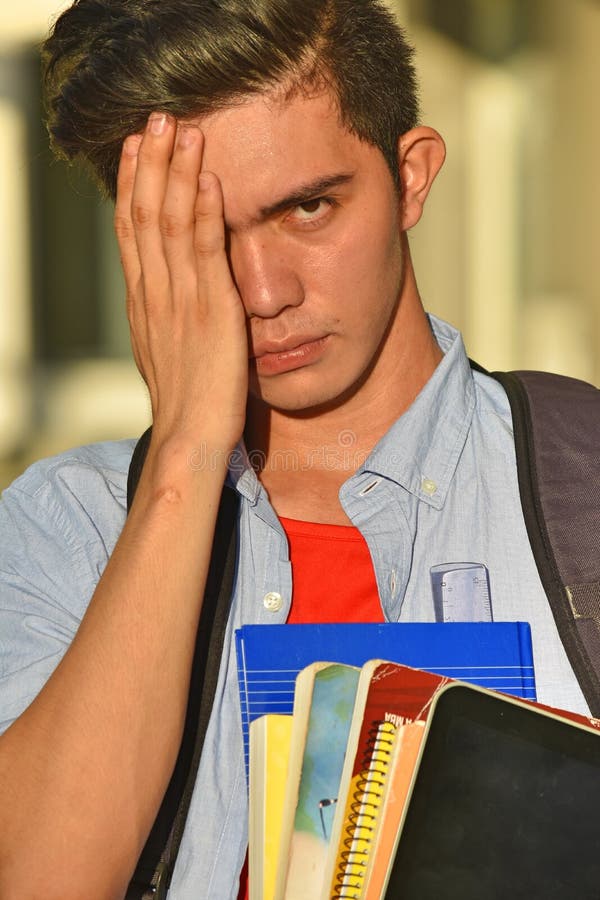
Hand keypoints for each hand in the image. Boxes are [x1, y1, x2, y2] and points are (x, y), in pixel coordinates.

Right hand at [114, 112, 247, 454]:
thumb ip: (166, 314)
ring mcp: (180, 301)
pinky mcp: (212, 312)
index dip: (133, 185)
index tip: (136, 147)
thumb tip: (167, 293)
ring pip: (170, 224)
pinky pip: (205, 254)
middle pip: (145, 215)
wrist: (191, 437)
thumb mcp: (166, 349)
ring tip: (184, 130)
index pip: (131, 231)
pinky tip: (209, 180)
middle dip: (150, 164)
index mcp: (143, 301)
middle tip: (157, 118)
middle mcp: (154, 294)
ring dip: (177, 174)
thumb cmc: (186, 400)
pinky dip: (205, 214)